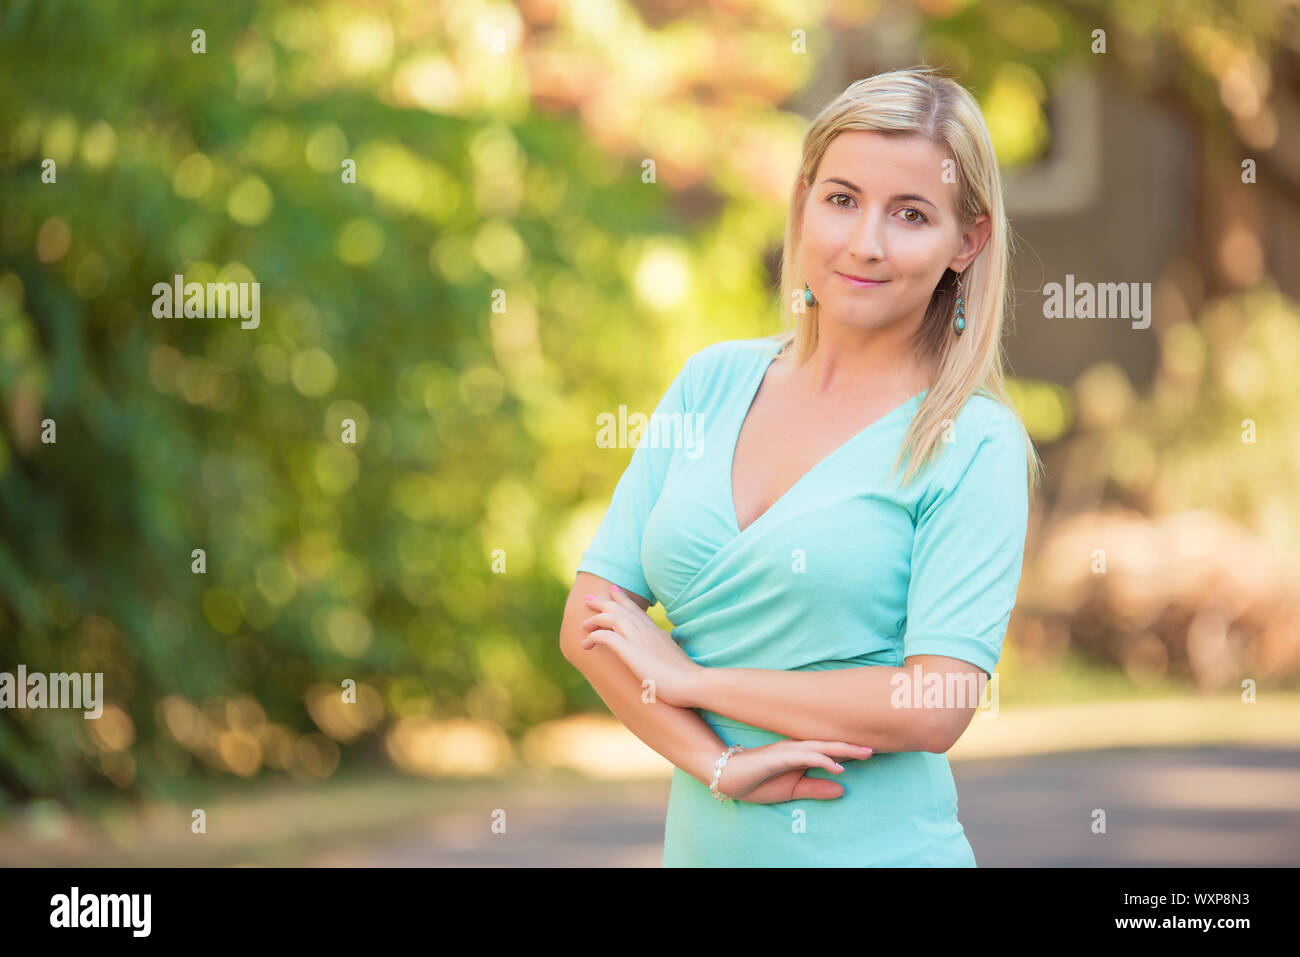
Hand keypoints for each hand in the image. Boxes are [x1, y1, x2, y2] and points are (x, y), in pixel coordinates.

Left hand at [579, 585, 701, 706]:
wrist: (692, 683)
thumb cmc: (687, 679)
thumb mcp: (675, 661)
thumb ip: (666, 656)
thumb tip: (666, 660)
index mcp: (658, 633)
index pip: (638, 611)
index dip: (624, 600)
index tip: (614, 591)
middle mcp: (647, 631)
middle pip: (622, 609)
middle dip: (604, 602)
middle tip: (590, 599)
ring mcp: (639, 638)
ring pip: (612, 617)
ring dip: (596, 618)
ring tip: (583, 624)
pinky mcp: (631, 650)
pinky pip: (605, 637)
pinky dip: (594, 637)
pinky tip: (586, 643)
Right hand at [715, 740, 874, 803]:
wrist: (726, 777)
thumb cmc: (757, 781)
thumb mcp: (793, 790)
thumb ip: (816, 788)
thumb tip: (843, 789)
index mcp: (802, 754)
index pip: (831, 751)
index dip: (852, 751)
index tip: (873, 750)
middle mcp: (798, 748)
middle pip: (831, 744)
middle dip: (854, 746)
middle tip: (877, 747)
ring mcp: (788, 750)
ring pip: (822, 746)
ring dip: (844, 749)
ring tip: (866, 753)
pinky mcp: (779, 756)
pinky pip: (804, 756)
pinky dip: (822, 759)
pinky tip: (836, 766)